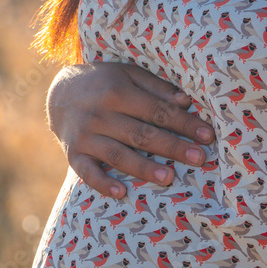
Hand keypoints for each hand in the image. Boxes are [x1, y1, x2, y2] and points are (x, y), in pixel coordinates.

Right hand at [46, 62, 215, 197]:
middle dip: (172, 147)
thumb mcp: (127, 74)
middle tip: (199, 158)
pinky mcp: (73, 154)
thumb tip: (185, 101)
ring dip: (143, 168)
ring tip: (169, 178)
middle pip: (142, 134)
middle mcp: (100, 114)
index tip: (207, 136)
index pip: (157, 111)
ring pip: (118, 155)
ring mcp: (86, 136)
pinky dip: (102, 184)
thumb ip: (156, 87)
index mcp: (118, 91)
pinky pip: (87, 173)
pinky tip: (120, 193)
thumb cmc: (103, 84)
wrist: (59, 93)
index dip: (184, 123)